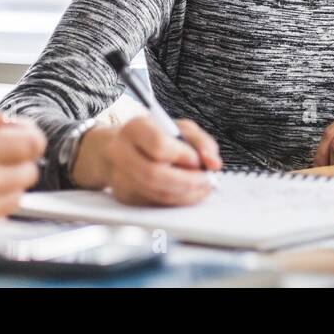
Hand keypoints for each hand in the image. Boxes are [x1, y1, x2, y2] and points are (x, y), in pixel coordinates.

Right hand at [72, 116, 222, 205]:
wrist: (119, 148)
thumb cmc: (155, 135)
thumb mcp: (179, 128)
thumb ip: (201, 142)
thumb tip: (214, 164)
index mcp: (135, 128)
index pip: (158, 146)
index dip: (182, 156)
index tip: (197, 160)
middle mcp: (121, 152)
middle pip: (154, 174)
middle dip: (188, 181)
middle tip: (207, 181)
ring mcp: (119, 176)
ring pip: (155, 194)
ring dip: (186, 195)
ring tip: (202, 188)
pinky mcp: (125, 196)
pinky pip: (155, 204)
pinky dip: (177, 202)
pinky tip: (188, 194)